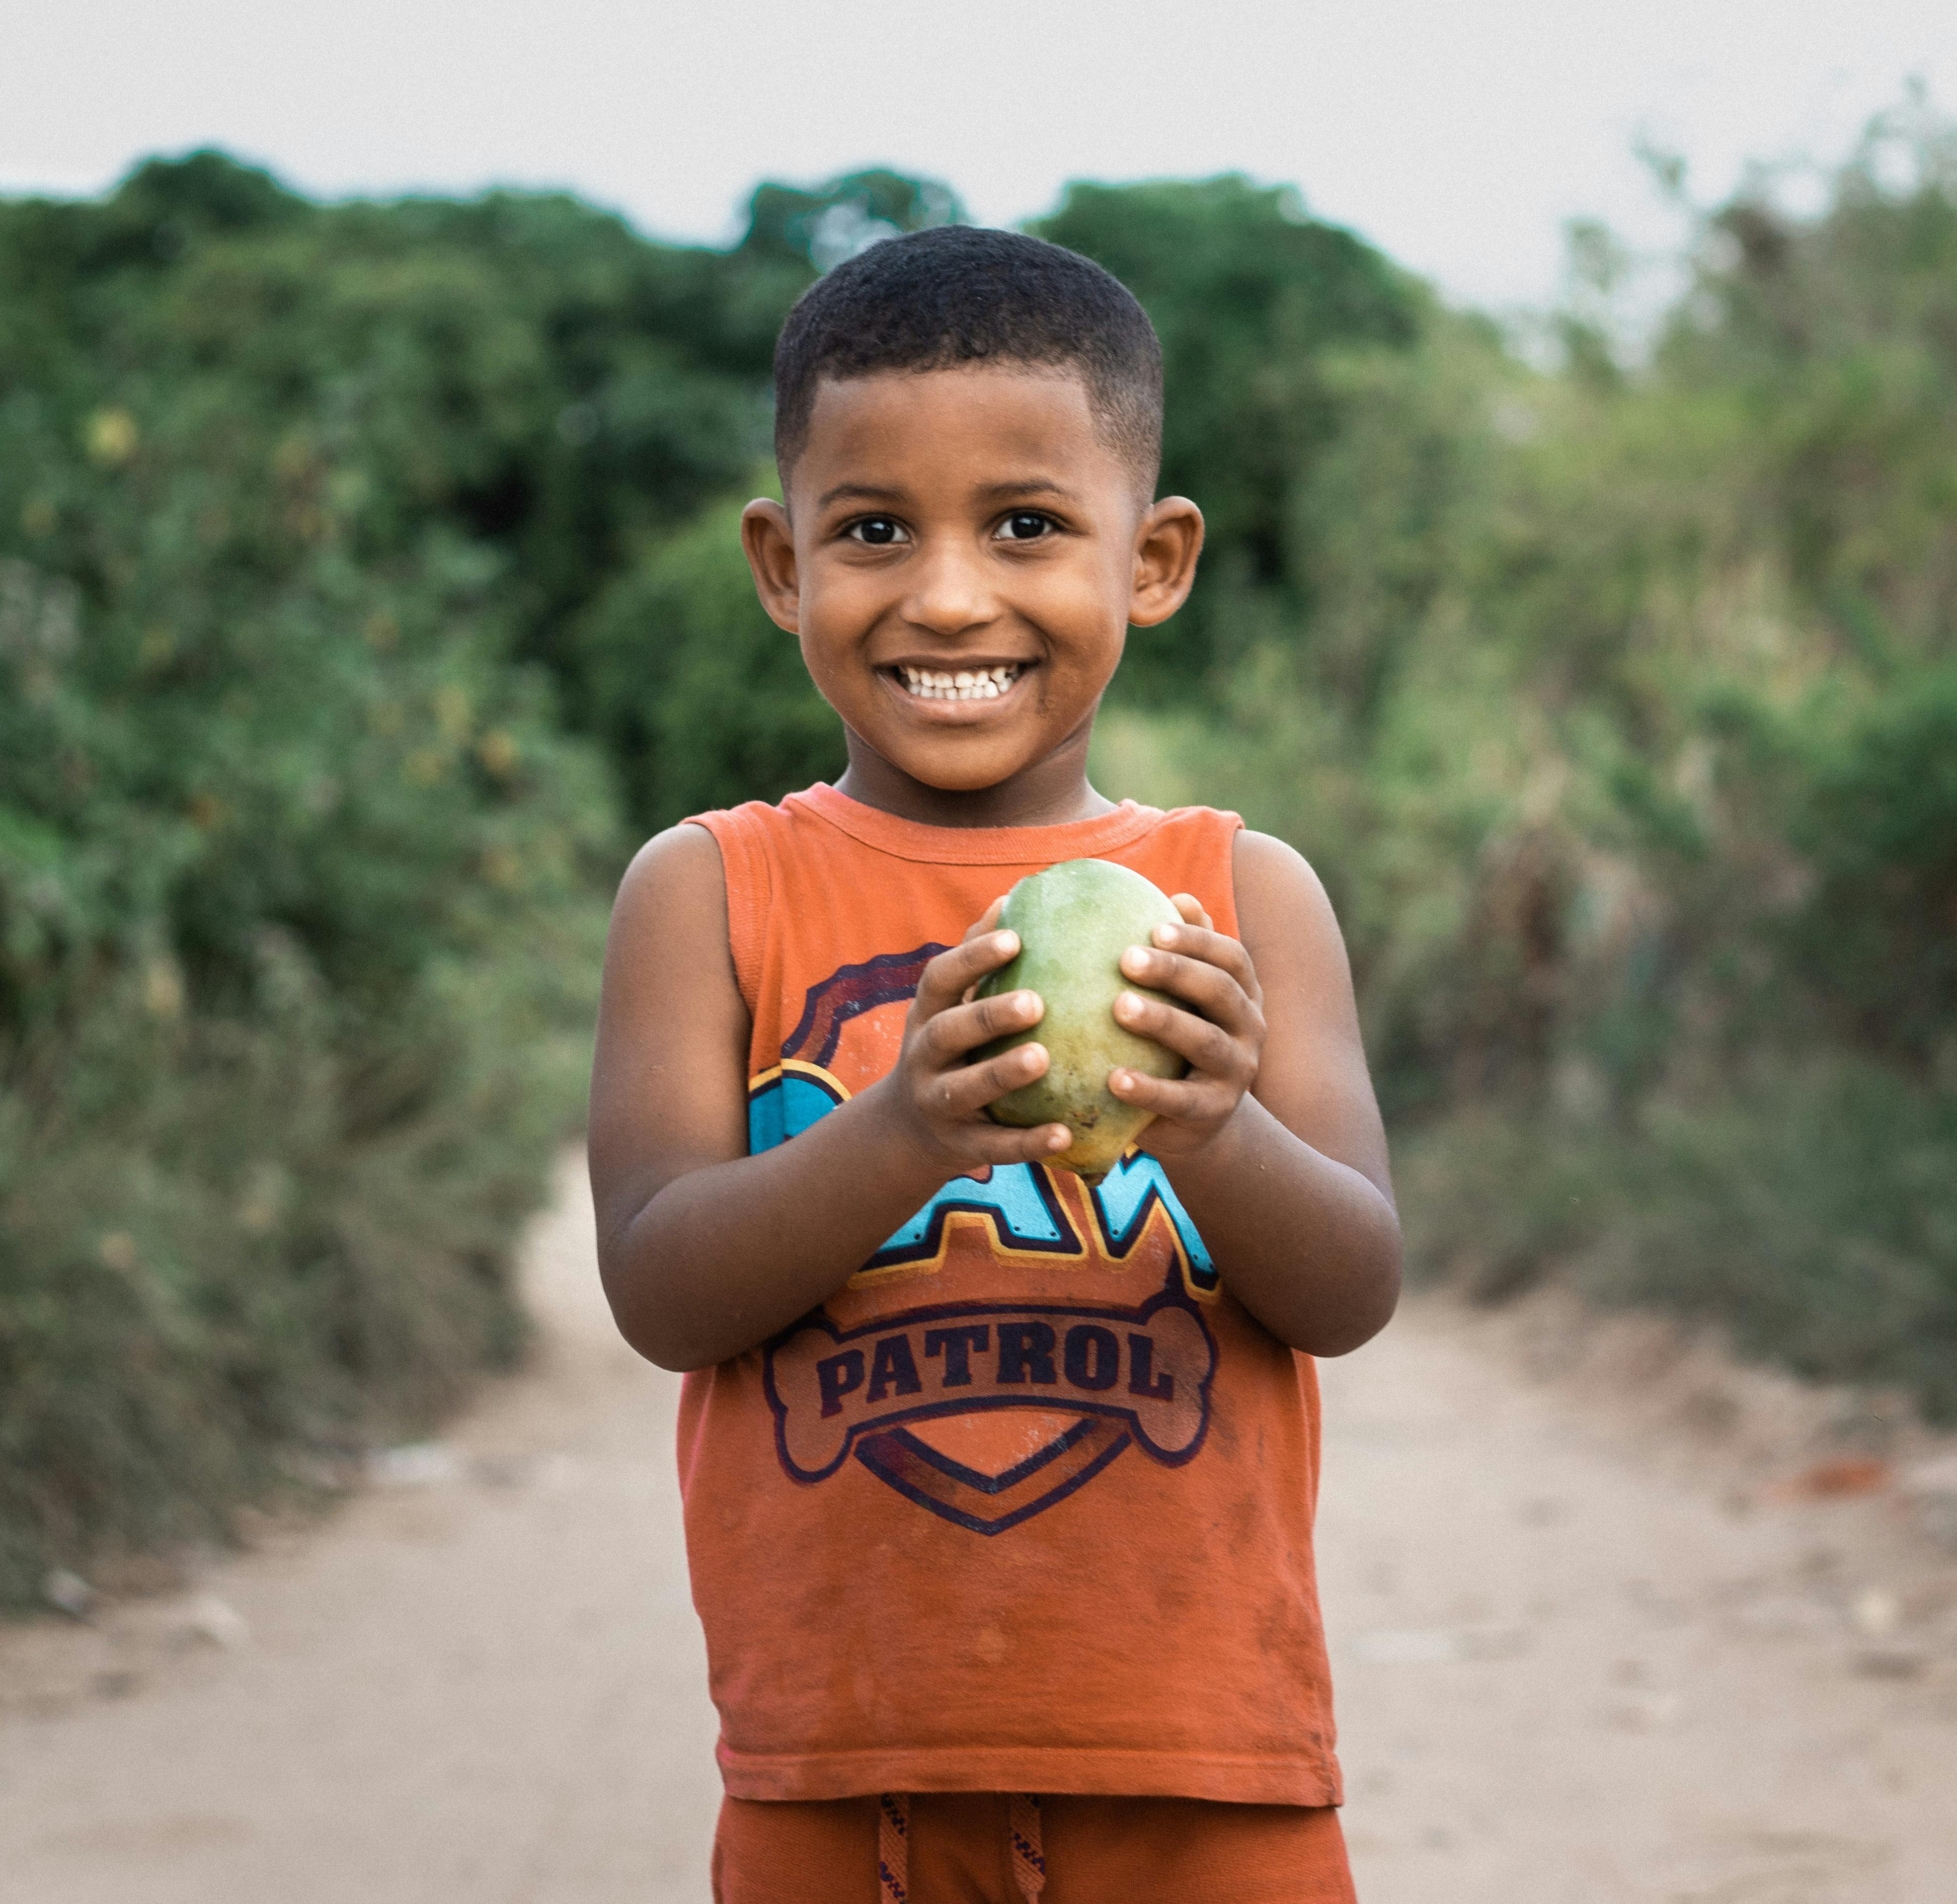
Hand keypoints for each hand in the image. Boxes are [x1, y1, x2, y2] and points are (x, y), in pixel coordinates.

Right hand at [872, 926, 1072, 1178]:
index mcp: (927, 1015)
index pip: (939, 979)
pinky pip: (994, 1146)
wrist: (908, 1129)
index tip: (1014, 937)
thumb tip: (1014, 894)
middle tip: (1037, 1002)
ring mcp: (938, 1104)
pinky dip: (1027, 1142)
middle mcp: (924, 1058)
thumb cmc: (951, 1048)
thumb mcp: (951, 1005)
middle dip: (987, 1016)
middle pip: (947, 1032)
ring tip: (1043, 1058)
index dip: (971, 958)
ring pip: (965, 1089)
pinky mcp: (960, 1146)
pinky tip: (1064, 1134)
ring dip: (1001, 1073)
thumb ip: (978, 961)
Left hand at [1107, 895, 1265, 1157]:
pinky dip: (1149, 1089)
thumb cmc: (1179, 1044)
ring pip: (1205, 1042)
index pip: (1231, 958)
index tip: (1157, 926)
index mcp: (1242, 994)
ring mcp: (1236, 1072)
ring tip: (1120, 1006)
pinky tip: (1113, 1078)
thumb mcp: (1187, 1000)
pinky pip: (1181, 1100)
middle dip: (1176, 971)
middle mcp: (1250, 1029)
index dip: (1199, 940)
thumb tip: (1179, 897)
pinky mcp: (1213, 1111)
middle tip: (1127, 958)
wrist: (1199, 1122)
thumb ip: (1185, 954)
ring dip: (1163, 1021)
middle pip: (1220, 992)